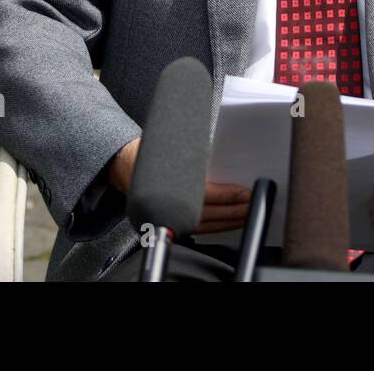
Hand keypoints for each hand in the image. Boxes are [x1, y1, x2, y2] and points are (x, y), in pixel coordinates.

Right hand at [105, 137, 250, 233]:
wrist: (122, 163)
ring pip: (204, 226)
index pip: (204, 195)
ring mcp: (166, 217)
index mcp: (167, 184)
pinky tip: (229, 221)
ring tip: (246, 213)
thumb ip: (193, 152)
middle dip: (234, 211)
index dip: (227, 196)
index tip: (244, 192)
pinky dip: (216, 225)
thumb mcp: (172, 145)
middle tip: (252, 203)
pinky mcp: (169, 222)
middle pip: (208, 215)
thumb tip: (221, 151)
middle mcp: (165, 206)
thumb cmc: (147, 152)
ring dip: (228, 221)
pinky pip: (197, 228)